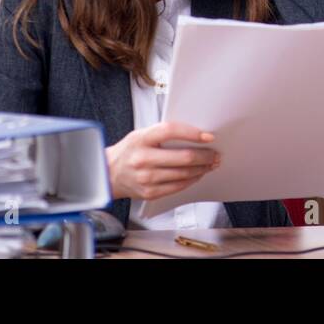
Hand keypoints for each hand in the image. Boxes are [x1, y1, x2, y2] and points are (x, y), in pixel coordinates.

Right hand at [104, 121, 219, 202]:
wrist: (108, 173)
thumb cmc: (129, 151)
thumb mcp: (141, 134)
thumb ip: (164, 133)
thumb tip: (195, 134)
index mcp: (141, 139)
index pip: (171, 131)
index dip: (192, 133)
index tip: (208, 136)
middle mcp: (143, 159)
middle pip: (183, 157)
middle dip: (205, 156)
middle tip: (215, 154)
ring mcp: (146, 178)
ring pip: (184, 173)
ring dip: (202, 168)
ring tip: (210, 163)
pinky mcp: (150, 193)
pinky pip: (178, 186)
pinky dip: (192, 179)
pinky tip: (197, 174)